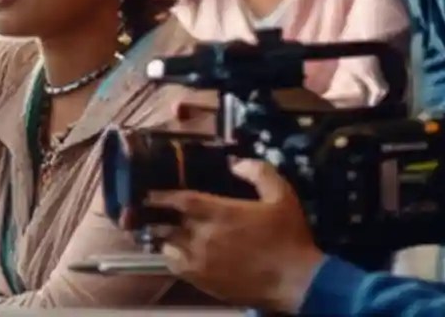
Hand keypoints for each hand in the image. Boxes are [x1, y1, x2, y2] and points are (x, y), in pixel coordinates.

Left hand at [146, 159, 324, 313]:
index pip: (180, 201)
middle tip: (150, 210)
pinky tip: (176, 251)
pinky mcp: (203, 281)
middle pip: (168, 224)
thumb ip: (259, 172)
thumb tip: (235, 163)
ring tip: (162, 229)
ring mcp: (201, 261)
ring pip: (168, 246)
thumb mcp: (282, 195)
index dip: (161, 195)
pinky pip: (175, 267)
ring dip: (164, 236)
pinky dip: (171, 257)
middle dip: (158, 216)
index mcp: (221, 212)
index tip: (149, 193)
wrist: (294, 281)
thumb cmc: (289, 236)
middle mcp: (204, 236)